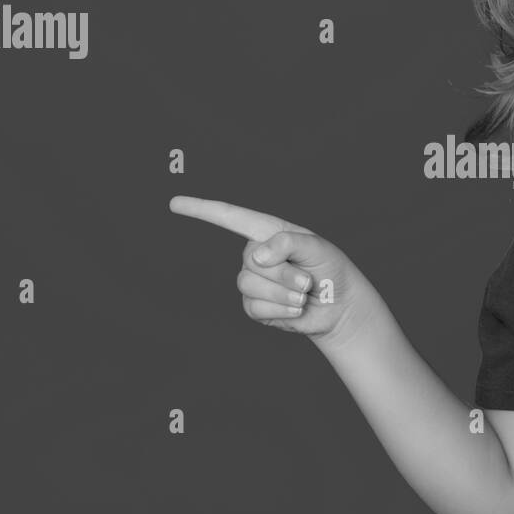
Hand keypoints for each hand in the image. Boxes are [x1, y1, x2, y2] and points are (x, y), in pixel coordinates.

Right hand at [168, 195, 375, 346]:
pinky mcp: (254, 307)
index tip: (174, 203)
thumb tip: (254, 256)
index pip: (230, 217)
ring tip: (303, 295)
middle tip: (308, 281)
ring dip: (283, 294)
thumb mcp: (316, 248)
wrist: (338, 306)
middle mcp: (255, 254)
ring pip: (250, 285)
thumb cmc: (330, 270)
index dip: (201, 209)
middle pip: (251, 261)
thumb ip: (286, 243)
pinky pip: (255, 308)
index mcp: (268, 231)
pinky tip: (295, 309)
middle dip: (284, 274)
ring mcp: (253, 281)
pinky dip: (280, 310)